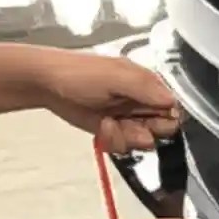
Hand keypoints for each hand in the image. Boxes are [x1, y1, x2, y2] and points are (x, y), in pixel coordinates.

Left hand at [39, 49, 179, 153]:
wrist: (45, 83)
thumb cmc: (81, 74)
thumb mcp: (116, 77)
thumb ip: (145, 88)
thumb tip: (173, 102)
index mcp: (149, 84)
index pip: (174, 108)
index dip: (164, 119)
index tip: (149, 120)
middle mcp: (143, 102)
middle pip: (162, 128)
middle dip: (145, 130)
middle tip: (126, 123)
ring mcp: (128, 118)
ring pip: (143, 139)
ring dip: (126, 136)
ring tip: (108, 123)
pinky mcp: (114, 131)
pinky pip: (125, 145)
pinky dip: (114, 141)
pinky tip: (102, 128)